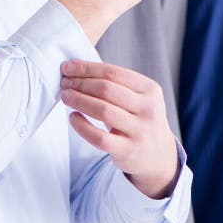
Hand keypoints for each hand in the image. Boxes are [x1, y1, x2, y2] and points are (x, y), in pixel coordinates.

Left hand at [60, 59, 179, 199]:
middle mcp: (149, 109)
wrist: (158, 154)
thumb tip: (75, 70)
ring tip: (65, 96)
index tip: (67, 68)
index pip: (113, 73)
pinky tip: (73, 118)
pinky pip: (99, 137)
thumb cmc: (138, 118)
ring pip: (103, 111)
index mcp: (150, 90)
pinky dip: (82, 126)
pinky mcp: (128, 151)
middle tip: (64, 83)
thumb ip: (114, 84)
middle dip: (80, 83)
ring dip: (79, 101)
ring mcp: (140, 131)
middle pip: (107, 90)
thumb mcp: (137, 98)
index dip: (87, 68)